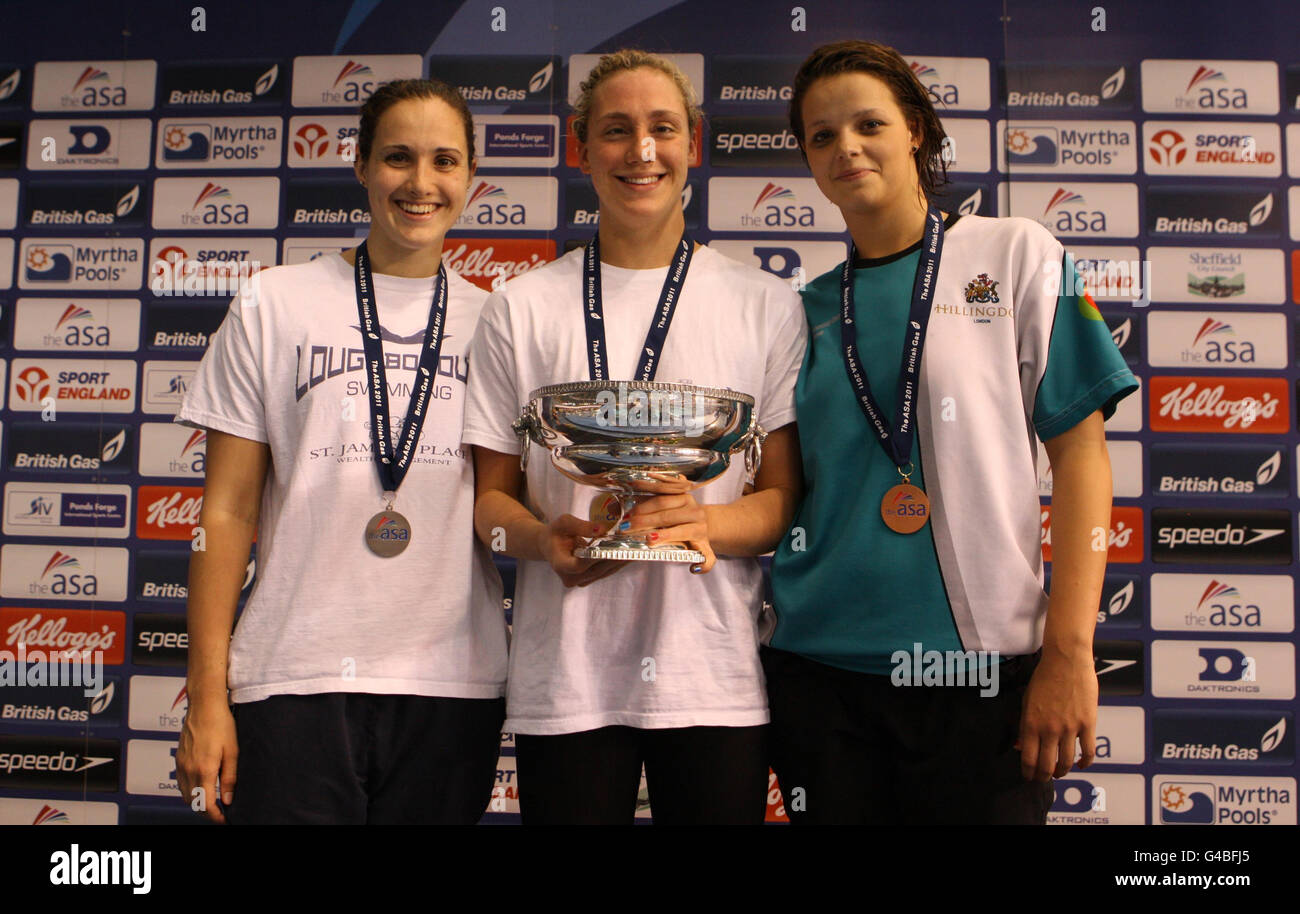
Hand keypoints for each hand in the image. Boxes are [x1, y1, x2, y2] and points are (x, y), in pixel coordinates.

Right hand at [176, 701, 238, 823]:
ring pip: (185, 795)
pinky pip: (181, 783)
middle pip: (193, 803)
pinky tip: (201, 787)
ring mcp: (181, 765)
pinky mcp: (178, 759)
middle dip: (206, 812)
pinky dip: (189, 791)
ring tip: (212, 801)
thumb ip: (229, 778)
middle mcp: (189, 769)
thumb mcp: (232, 752)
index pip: (206, 803)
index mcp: (204, 769)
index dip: (215, 816)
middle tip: (220, 812)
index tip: (224, 819)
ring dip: (197, 802)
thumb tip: (228, 800)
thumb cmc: (221, 724)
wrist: (204, 706)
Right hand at [535, 513, 625, 587]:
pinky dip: (617, 562)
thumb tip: (602, 529)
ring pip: (604, 572)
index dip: (596, 558)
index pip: (579, 565)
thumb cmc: (555, 532)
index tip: (613, 547)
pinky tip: (630, 553)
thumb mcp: (564, 523)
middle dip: (615, 558)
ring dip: (620, 561)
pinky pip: (605, 571)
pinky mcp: (588, 579)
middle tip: (634, 547)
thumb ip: (581, 526)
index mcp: (560, 564)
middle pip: (596, 570)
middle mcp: (570, 577)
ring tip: (637, 549)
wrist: (549, 545)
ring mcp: (580, 580)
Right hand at [625, 491, 715, 572]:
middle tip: (627, 528)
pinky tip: (632, 500)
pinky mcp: (678, 490)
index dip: (665, 535)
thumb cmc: (696, 539)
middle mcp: (695, 512)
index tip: (649, 539)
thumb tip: (695, 568)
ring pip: (661, 501)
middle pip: (667, 515)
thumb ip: (705, 564)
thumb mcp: (704, 553)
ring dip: (641, 509)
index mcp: (699, 529)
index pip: (682, 531)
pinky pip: (659, 490)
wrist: (702, 520)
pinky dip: (644, 494)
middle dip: (645, 522)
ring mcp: (687, 498)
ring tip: (626, 517)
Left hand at [1016, 646, 1097, 781]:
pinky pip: (1088, 751)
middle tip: (1044, 779)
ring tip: (1060, 772)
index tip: (1029, 777)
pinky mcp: (1088, 724)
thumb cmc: (1044, 678)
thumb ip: (1025, 725)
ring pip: (1067, 761)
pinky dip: (1085, 762)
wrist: (1066, 661)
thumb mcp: (1027, 701)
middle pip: (1047, 765)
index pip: (1028, 758)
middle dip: (1044, 776)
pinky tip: (1082, 764)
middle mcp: (1050, 729)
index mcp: (1031, 723)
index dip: (1028, 772)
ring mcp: (1070, 728)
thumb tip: (1021, 746)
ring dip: (1062, 771)